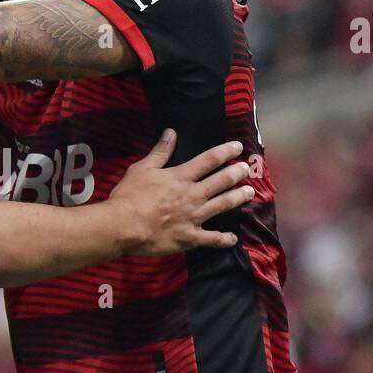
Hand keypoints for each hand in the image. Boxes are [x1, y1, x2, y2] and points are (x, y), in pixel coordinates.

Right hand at [109, 131, 252, 255]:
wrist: (123, 226)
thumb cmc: (129, 196)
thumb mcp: (142, 169)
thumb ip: (160, 152)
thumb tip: (171, 132)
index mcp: (181, 177)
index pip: (209, 160)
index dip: (225, 151)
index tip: (238, 147)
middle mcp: (192, 195)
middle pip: (221, 181)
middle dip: (236, 173)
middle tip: (246, 169)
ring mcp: (194, 217)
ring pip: (222, 205)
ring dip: (237, 198)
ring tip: (249, 193)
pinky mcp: (190, 237)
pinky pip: (212, 239)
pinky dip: (224, 239)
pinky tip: (233, 238)